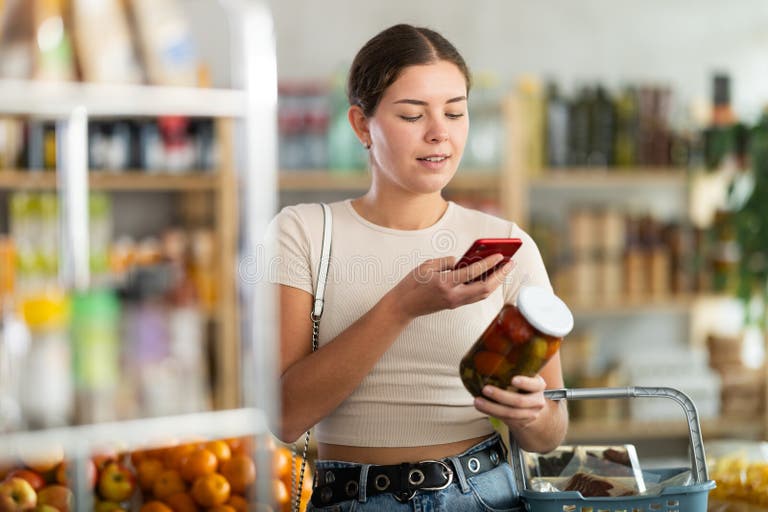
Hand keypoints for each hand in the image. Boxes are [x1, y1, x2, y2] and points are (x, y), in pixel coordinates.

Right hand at [387, 254, 513, 320]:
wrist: (404, 306)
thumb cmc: (413, 283)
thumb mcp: (427, 266)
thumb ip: (446, 261)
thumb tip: (461, 261)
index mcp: (445, 283)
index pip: (473, 273)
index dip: (489, 264)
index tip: (500, 255)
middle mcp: (453, 295)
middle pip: (484, 288)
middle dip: (500, 275)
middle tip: (511, 263)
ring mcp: (455, 302)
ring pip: (483, 294)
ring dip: (497, 282)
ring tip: (505, 269)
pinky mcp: (455, 305)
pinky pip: (476, 296)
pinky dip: (487, 286)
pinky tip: (492, 277)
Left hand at [473, 374, 546, 429]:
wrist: (532, 408)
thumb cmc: (523, 387)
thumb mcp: (525, 377)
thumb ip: (515, 370)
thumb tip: (489, 355)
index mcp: (538, 385)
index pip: (534, 384)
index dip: (524, 383)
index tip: (513, 380)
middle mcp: (537, 400)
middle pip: (519, 401)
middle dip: (501, 396)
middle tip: (485, 388)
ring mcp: (530, 413)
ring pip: (510, 413)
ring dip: (491, 407)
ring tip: (477, 401)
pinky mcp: (520, 422)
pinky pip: (504, 419)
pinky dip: (491, 412)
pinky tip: (480, 406)